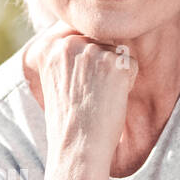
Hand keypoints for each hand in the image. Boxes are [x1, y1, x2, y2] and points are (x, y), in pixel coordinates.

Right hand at [22, 20, 137, 164]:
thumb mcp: (56, 79)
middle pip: (100, 40)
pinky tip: (109, 100)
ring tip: (97, 97)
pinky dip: (126, 83)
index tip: (78, 84)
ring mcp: (91, 52)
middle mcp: (68, 43)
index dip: (85, 59)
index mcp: (48, 47)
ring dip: (113, 73)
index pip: (79, 32)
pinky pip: (131, 64)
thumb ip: (66, 54)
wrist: (77, 148)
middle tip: (87, 94)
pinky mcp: (113, 64)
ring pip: (116, 52)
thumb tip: (89, 36)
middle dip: (101, 64)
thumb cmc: (68, 120)